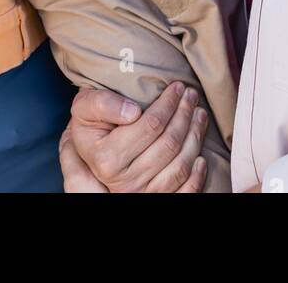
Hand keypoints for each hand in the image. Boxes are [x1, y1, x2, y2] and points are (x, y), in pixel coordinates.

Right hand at [65, 82, 208, 193]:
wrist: (88, 152)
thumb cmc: (90, 124)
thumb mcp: (85, 106)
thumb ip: (103, 104)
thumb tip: (134, 112)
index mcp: (107, 158)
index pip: (150, 125)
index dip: (168, 104)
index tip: (178, 86)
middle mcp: (124, 181)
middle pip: (168, 144)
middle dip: (185, 115)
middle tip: (192, 95)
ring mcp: (140, 194)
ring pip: (179, 166)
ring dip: (195, 137)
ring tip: (199, 114)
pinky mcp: (154, 201)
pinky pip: (183, 193)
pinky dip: (197, 176)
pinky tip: (202, 157)